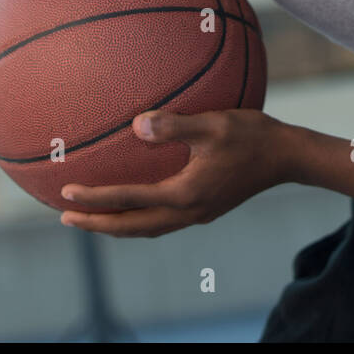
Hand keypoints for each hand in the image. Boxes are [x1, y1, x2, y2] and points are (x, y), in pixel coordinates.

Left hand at [59, 109, 290, 236]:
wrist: (288, 156)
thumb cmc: (252, 134)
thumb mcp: (214, 124)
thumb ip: (175, 124)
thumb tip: (136, 125)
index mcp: (185, 193)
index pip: (129, 199)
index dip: (95, 198)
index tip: (66, 194)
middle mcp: (189, 211)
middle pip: (132, 228)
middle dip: (97, 225)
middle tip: (66, 218)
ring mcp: (198, 214)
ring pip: (147, 229)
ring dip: (117, 226)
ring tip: (91, 218)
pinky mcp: (206, 209)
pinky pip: (161, 222)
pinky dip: (138, 219)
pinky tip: (133, 204)